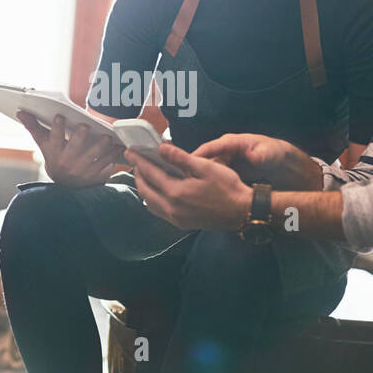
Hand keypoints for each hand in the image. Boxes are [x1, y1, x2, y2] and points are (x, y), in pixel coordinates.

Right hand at [17, 111, 124, 187]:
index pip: (54, 138)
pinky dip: (113, 154)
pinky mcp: (95, 174)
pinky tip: (119, 145)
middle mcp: (67, 162)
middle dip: (79, 137)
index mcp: (55, 151)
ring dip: (100, 147)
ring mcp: (82, 169)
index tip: (59, 116)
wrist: (67, 185)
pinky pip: (106, 163)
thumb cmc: (55, 156)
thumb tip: (20, 111)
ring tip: (106, 137)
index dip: (56, 128)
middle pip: (74, 148)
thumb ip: (34, 126)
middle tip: (85, 126)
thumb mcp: (44, 144)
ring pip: (92, 157)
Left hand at [126, 143, 252, 231]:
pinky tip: (157, 191)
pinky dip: (153, 199)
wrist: (241, 212)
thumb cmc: (227, 187)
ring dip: (144, 188)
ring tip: (144, 174)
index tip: (130, 152)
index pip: (150, 173)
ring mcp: (176, 218)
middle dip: (138, 174)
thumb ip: (181, 158)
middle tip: (135, 161)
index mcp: (176, 192)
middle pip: (145, 190)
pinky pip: (159, 211)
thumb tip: (161, 148)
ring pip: (150, 203)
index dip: (139, 161)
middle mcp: (172, 208)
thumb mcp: (205, 167)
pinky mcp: (181, 224)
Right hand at [191, 133, 322, 190]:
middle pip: (201, 159)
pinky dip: (201, 182)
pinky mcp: (223, 169)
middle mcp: (224, 150)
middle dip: (189, 169)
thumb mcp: (268, 154)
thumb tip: (254, 157)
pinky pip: (208, 175)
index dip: (195, 157)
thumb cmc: (273, 154)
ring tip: (183, 189)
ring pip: (203, 169)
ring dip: (193, 177)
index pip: (208, 148)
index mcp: (231, 142)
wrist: (278, 162)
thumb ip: (260, 155)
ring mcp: (222, 159)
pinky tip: (196, 193)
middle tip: (179, 182)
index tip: (183, 167)